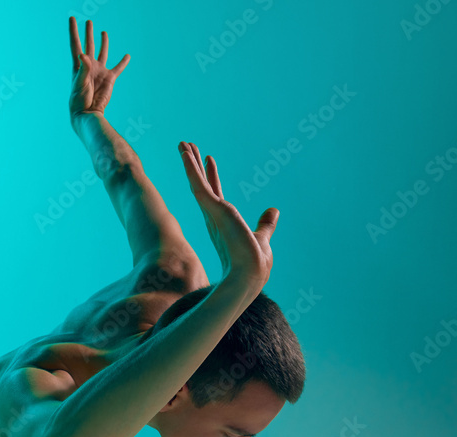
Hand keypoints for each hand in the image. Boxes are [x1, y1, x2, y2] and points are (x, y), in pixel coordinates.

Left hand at [68, 17, 129, 119]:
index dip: (73, 31)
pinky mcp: (109, 79)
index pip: (75, 44)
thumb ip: (83, 68)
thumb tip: (83, 54)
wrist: (88, 113)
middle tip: (89, 21)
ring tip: (103, 32)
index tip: (72, 18)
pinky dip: (123, 62)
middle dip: (88, 33)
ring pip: (102, 53)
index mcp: (78, 65)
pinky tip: (127, 56)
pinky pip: (118, 68)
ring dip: (103, 42)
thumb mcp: (79, 84)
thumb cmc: (79, 100)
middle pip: (88, 45)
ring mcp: (99, 72)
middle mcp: (89, 66)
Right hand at [178, 142, 278, 288]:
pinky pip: (198, 185)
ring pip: (196, 181)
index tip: (209, 158)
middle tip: (186, 145)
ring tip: (183, 143)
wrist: (249, 273)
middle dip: (194, 164)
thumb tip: (273, 210)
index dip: (211, 175)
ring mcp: (212, 212)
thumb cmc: (254, 262)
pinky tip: (184, 154)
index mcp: (222, 221)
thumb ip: (265, 224)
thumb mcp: (262, 236)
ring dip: (189, 161)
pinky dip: (190, 169)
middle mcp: (213, 215)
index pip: (215, 193)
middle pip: (202, 183)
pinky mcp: (213, 209)